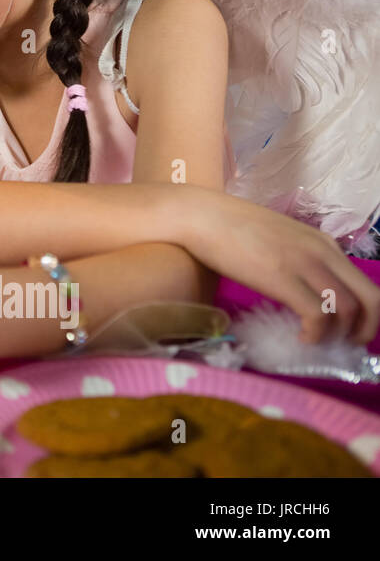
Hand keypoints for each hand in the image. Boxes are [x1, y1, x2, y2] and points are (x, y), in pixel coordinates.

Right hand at [180, 187, 379, 344]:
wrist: (199, 215)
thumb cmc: (227, 226)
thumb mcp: (277, 239)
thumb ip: (295, 258)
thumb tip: (299, 288)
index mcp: (323, 243)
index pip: (363, 284)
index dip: (364, 314)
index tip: (346, 330)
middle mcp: (323, 251)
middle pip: (370, 299)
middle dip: (365, 330)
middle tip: (346, 345)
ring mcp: (304, 264)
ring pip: (349, 310)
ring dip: (339, 336)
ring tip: (318, 343)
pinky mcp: (282, 278)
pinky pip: (318, 315)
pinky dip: (316, 335)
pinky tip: (301, 338)